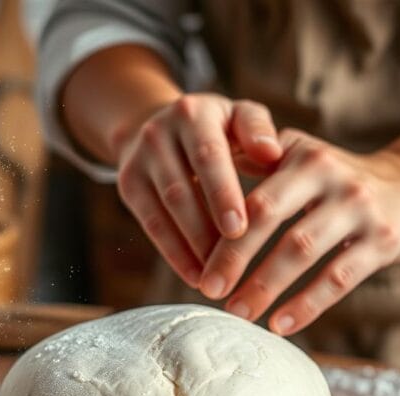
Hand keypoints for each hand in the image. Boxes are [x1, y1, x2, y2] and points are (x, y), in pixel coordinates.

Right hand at [114, 93, 282, 286]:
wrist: (156, 124)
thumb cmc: (217, 127)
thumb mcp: (239, 116)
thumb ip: (257, 129)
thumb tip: (272, 153)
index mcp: (193, 113)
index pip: (208, 156)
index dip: (222, 194)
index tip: (240, 230)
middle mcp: (158, 133)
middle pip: (181, 189)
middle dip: (205, 230)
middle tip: (229, 265)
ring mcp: (138, 160)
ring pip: (163, 211)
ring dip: (190, 248)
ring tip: (216, 278)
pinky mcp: (127, 185)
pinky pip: (150, 225)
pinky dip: (173, 254)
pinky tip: (195, 276)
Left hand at [199, 129, 399, 334]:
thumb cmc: (337, 176)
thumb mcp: (300, 155)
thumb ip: (254, 158)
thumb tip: (194, 173)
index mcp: (302, 157)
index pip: (253, 195)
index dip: (223, 232)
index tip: (198, 263)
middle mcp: (331, 177)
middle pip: (271, 219)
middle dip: (235, 259)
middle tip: (209, 291)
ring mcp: (359, 209)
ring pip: (303, 252)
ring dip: (266, 286)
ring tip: (239, 313)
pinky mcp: (383, 242)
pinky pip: (339, 278)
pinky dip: (307, 304)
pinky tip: (280, 324)